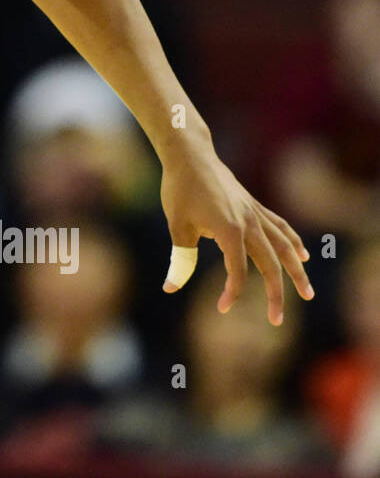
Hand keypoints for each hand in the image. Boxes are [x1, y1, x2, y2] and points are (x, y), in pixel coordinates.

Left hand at [160, 149, 312, 325]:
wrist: (191, 156)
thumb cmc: (180, 190)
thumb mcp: (177, 226)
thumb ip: (180, 259)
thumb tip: (170, 288)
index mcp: (229, 230)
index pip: (238, 270)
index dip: (232, 292)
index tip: (222, 308)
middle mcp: (249, 223)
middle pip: (270, 264)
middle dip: (276, 294)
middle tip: (277, 321)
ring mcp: (255, 213)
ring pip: (283, 247)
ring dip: (296, 271)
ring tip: (307, 293)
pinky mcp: (254, 206)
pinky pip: (280, 228)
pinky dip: (293, 242)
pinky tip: (302, 255)